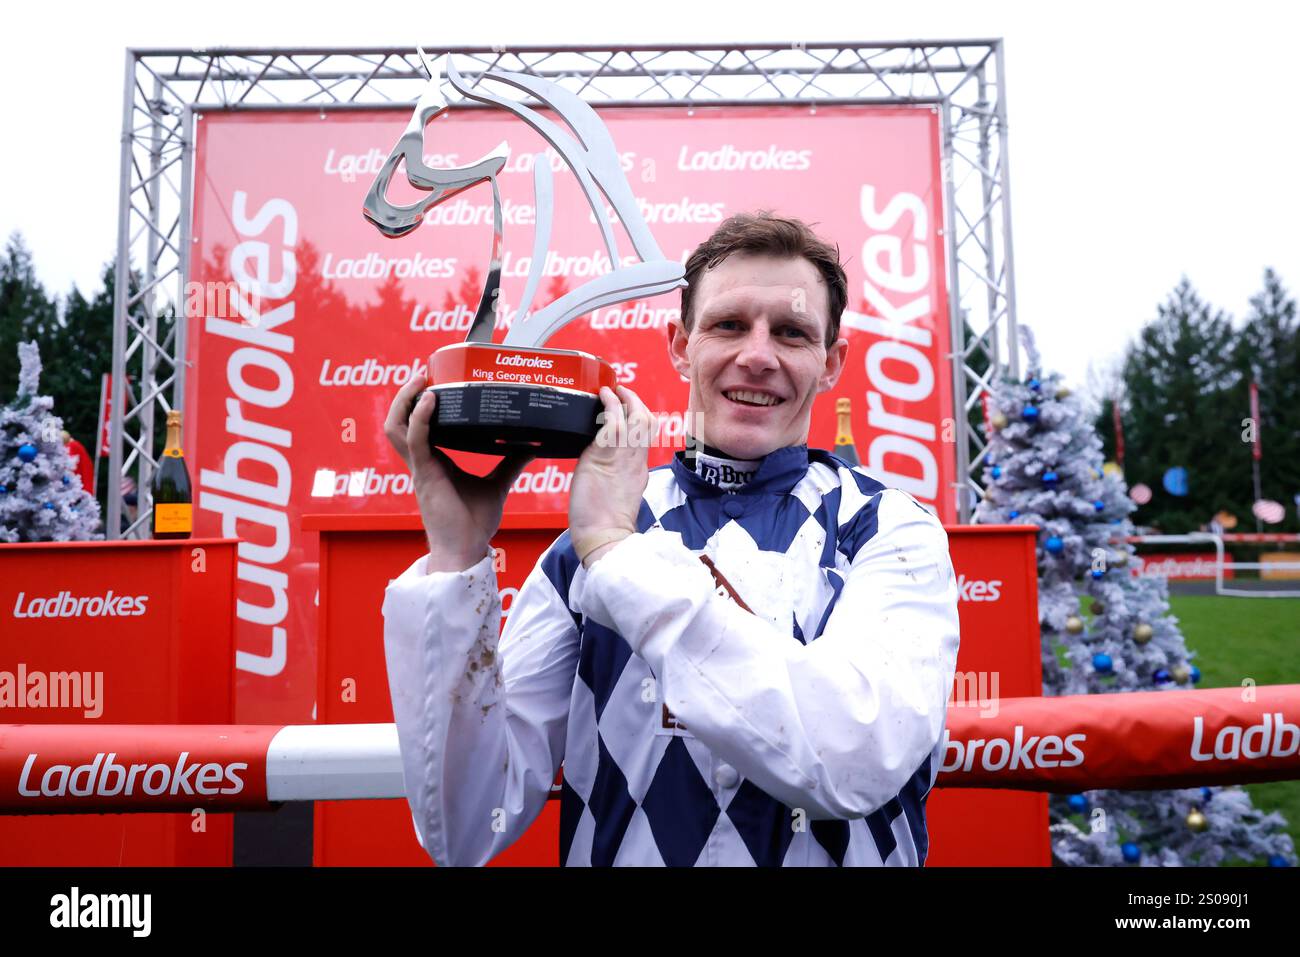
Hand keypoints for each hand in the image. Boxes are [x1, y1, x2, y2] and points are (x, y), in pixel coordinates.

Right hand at [384, 370, 532, 572]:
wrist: (466, 550)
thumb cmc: (474, 524)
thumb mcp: (497, 484)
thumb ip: (510, 462)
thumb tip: (532, 443)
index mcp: (434, 460)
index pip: (416, 424)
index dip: (418, 401)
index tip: (434, 379)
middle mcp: (422, 461)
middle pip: (398, 420)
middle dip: (406, 394)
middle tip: (424, 372)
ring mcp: (420, 468)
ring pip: (396, 427)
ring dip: (405, 401)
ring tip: (422, 380)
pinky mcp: (425, 475)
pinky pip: (415, 441)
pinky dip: (420, 418)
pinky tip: (430, 401)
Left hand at [570, 385, 653, 566]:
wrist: (604, 538)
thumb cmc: (605, 525)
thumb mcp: (617, 494)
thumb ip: (615, 475)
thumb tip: (603, 464)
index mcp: (639, 470)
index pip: (647, 435)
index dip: (640, 416)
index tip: (629, 406)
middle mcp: (636, 461)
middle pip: (647, 422)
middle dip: (636, 402)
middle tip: (622, 391)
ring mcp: (623, 458)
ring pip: (635, 418)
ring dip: (624, 399)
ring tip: (611, 389)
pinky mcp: (606, 458)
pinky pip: (613, 423)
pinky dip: (610, 405)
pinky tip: (602, 396)